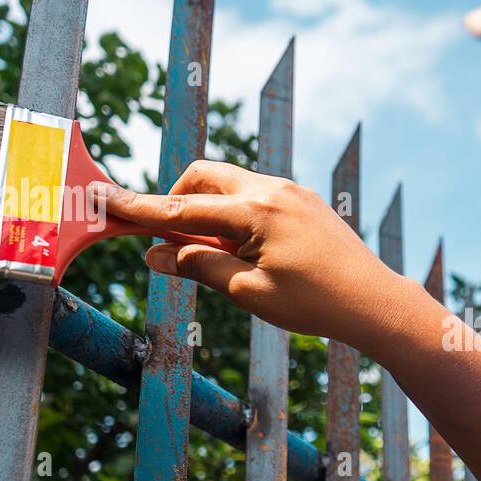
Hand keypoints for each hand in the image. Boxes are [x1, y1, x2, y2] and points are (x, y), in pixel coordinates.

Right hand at [88, 160, 406, 347]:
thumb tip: (154, 254)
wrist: (376, 302)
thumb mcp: (249, 292)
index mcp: (256, 211)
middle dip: (176, 198)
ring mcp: (292, 191)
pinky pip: (255, 194)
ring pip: (230, 184)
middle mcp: (273, 189)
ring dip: (207, 207)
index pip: (181, 206)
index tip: (103, 198)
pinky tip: (242, 249)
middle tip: (166, 237)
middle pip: (203, 176)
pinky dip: (234, 212)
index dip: (139, 207)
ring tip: (213, 254)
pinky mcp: (304, 201)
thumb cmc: (316, 304)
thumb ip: (198, 266)